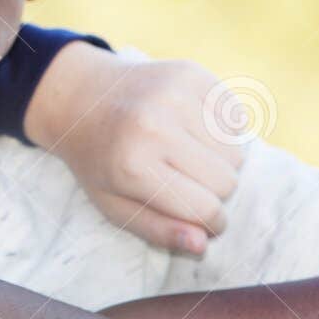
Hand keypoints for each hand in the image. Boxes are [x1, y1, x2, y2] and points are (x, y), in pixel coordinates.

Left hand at [25, 42, 243, 253]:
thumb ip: (158, 230)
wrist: (82, 96)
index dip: (212, 222)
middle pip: (227, 180)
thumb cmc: (100, 159)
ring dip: (220, 160)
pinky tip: (194, 128)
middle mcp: (154, 126)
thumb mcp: (114, 205)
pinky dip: (225, 129)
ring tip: (187, 153)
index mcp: (133, 166)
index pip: (206, 209)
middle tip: (187, 180)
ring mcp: (174, 94)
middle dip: (215, 191)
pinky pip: (237, 117)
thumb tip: (203, 246)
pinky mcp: (190, 73)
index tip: (206, 220)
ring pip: (237, 150)